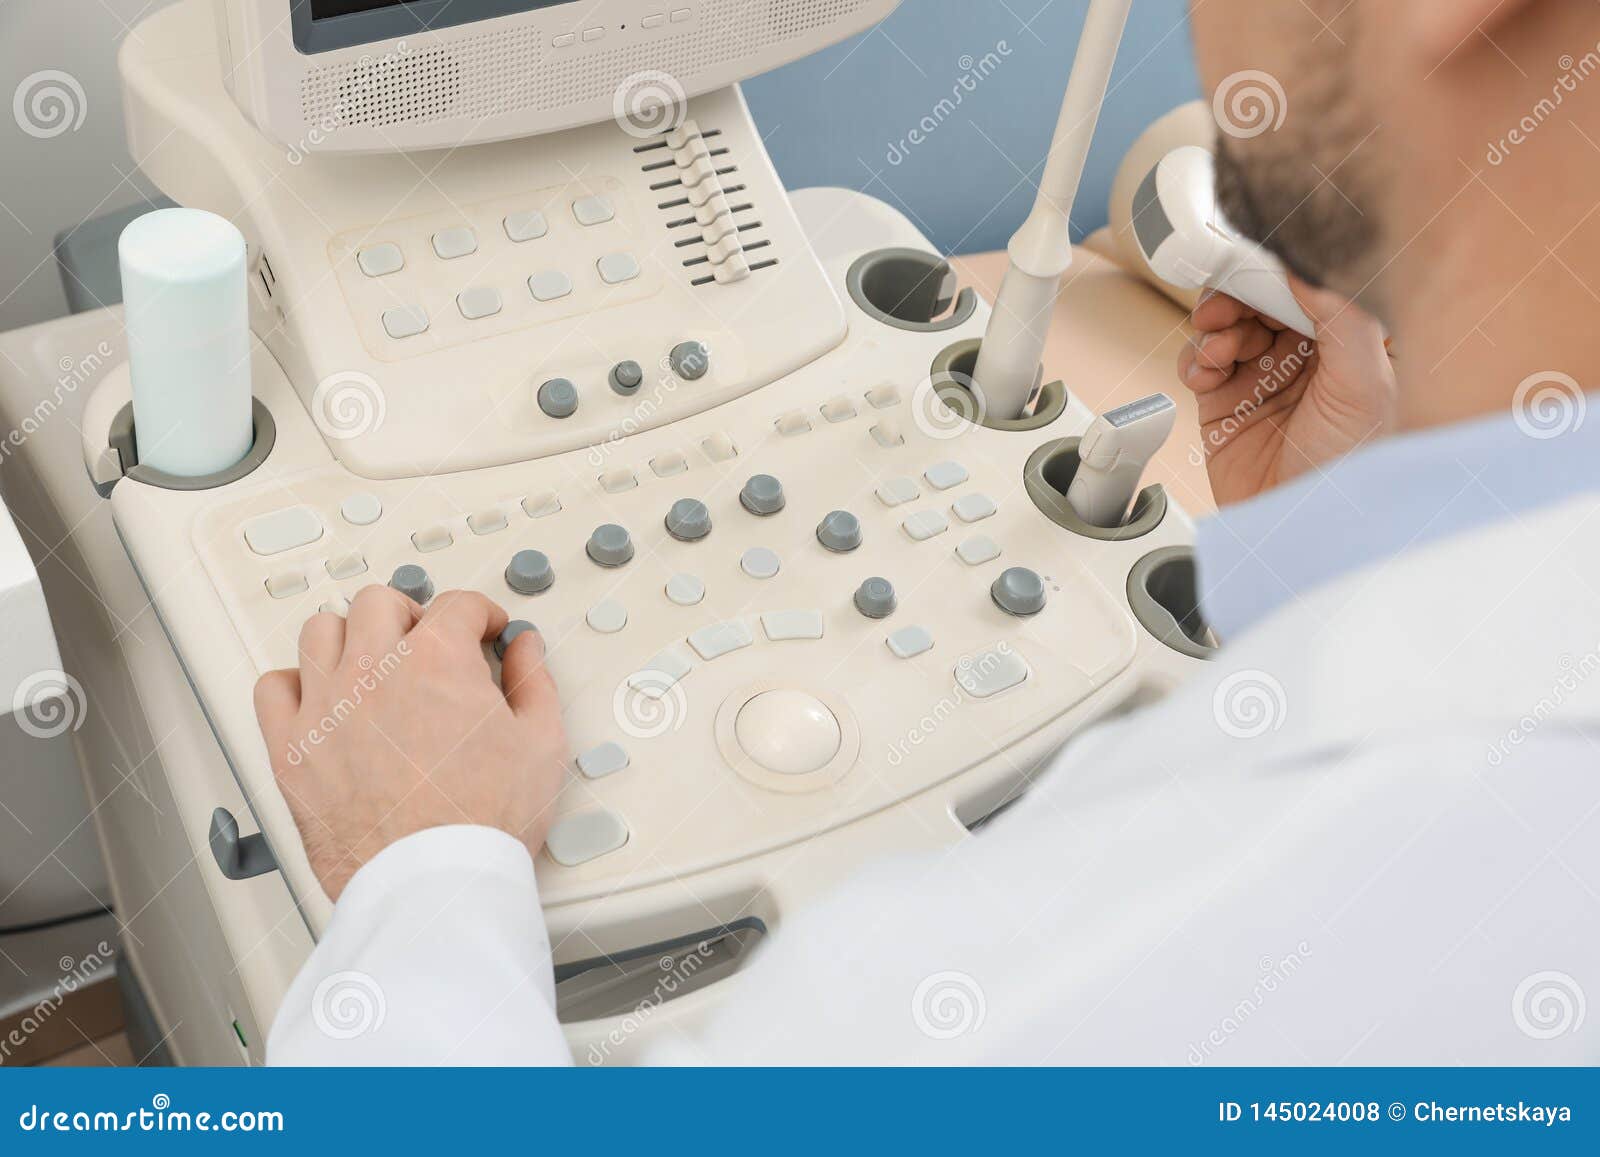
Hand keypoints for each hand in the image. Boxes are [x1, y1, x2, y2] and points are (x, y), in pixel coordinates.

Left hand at [253, 587, 566, 899]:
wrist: (433, 881)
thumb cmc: (483, 822)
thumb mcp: (542, 744)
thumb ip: (534, 683)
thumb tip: (524, 650)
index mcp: (437, 660)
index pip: (457, 605)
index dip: (480, 614)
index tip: (485, 630)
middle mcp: (373, 671)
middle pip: (381, 602)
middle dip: (412, 613)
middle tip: (429, 640)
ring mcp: (325, 707)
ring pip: (321, 631)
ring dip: (351, 635)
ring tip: (371, 659)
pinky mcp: (292, 750)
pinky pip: (273, 688)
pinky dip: (293, 683)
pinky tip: (319, 697)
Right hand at [1177, 277, 1396, 506]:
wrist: (1302, 529)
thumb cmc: (1350, 469)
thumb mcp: (1366, 384)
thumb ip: (1344, 317)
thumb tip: (1305, 269)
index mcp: (1347, 344)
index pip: (1310, 287)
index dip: (1281, 272)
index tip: (1258, 264)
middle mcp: (1304, 356)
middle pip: (1261, 300)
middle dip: (1239, 296)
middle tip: (1224, 305)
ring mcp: (1260, 378)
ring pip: (1226, 325)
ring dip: (1214, 328)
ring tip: (1217, 349)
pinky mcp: (1223, 403)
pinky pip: (1198, 363)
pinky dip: (1193, 359)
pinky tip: (1204, 373)